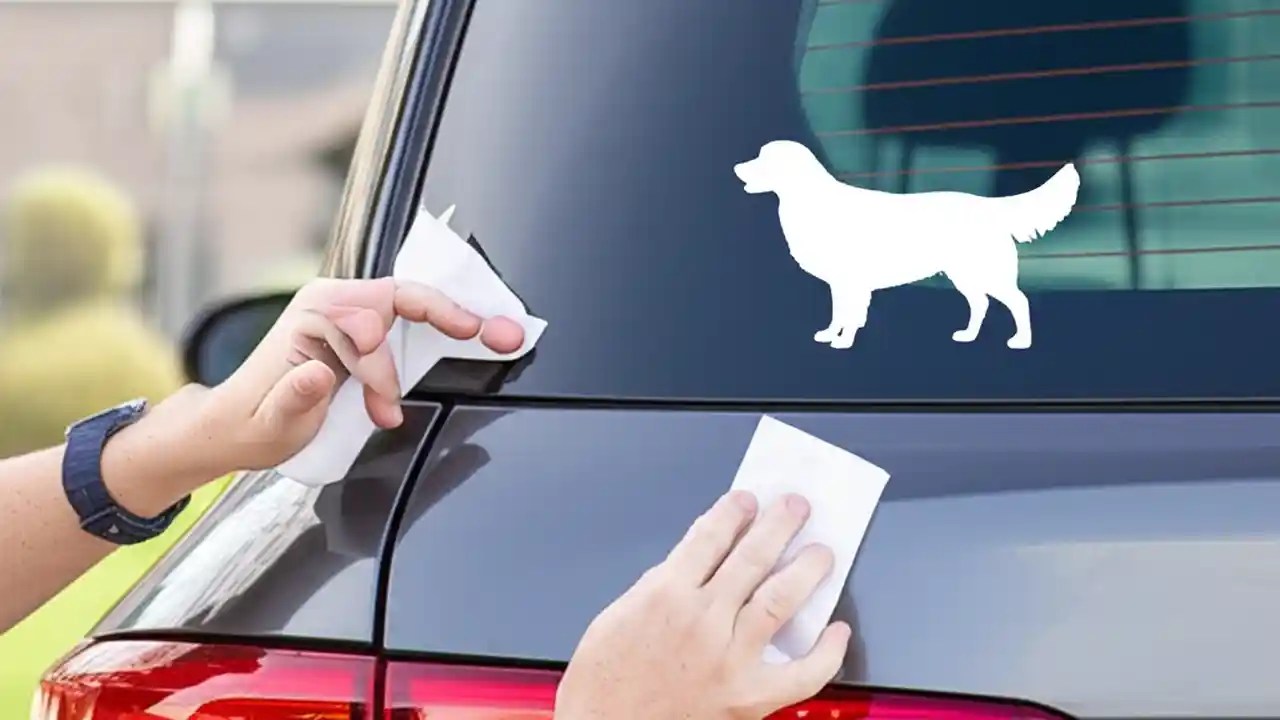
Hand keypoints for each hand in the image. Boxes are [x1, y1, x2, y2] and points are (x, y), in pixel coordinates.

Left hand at [191, 277, 523, 475]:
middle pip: (410, 298)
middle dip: (458, 315)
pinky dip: (443, 336)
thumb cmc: (253, 422)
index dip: (386, 367)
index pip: (372, 323)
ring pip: (417, 309)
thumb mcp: (271, 421)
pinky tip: (466, 349)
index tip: (388, 405)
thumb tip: (317, 372)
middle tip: (503, 333)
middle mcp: (335, 302)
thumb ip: (295, 396)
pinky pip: (413, 323)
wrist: (235, 425)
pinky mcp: (363, 330)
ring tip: (499, 337)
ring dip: (457, 327)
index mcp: (314, 314)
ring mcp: (352, 313)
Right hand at [556, 491, 849, 719]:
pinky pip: (801, 673)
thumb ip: (657, 587)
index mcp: (664, 595)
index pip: (710, 537)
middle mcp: (702, 621)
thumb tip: (693, 563)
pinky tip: (836, 631)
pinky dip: (826, 652)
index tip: (747, 501)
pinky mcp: (748, 696)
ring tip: (821, 552)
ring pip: (780, 600)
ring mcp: (729, 658)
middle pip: (752, 557)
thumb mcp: (615, 617)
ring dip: (806, 570)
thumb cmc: (603, 686)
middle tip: (795, 507)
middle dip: (778, 525)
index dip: (733, 512)